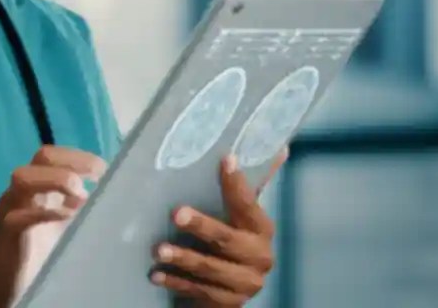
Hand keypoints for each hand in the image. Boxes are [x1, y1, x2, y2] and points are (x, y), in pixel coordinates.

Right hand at [0, 146, 106, 307]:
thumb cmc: (32, 255)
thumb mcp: (62, 227)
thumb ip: (79, 210)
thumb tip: (108, 195)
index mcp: (39, 188)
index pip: (59, 156)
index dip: (84, 158)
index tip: (107, 170)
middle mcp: (24, 192)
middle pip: (43, 156)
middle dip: (74, 161)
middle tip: (97, 178)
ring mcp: (11, 209)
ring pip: (23, 177)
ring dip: (57, 180)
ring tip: (80, 195)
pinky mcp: (7, 233)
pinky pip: (20, 216)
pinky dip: (46, 213)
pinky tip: (66, 218)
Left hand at [150, 147, 286, 305]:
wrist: (234, 288)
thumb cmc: (233, 239)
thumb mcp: (241, 214)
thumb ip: (248, 187)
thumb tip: (280, 146)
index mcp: (262, 229)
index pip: (249, 203)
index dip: (237, 183)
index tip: (224, 160)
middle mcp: (260, 257)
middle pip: (228, 240)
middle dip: (202, 227)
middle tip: (177, 213)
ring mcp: (246, 284)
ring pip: (211, 269)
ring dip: (183, 258)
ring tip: (158, 250)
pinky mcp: (228, 303)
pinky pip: (198, 292)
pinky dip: (176, 282)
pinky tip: (156, 274)